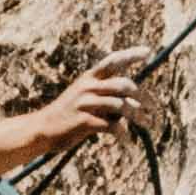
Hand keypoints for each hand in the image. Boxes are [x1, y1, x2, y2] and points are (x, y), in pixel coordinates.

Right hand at [36, 56, 151, 153]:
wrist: (43, 129)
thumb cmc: (69, 116)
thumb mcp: (86, 99)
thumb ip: (108, 97)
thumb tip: (137, 104)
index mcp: (88, 78)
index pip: (113, 61)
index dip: (130, 55)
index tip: (147, 52)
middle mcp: (88, 87)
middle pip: (123, 84)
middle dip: (142, 96)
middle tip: (152, 108)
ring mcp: (85, 103)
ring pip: (121, 105)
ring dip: (138, 116)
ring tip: (146, 126)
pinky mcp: (84, 121)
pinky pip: (112, 126)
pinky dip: (124, 135)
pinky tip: (128, 142)